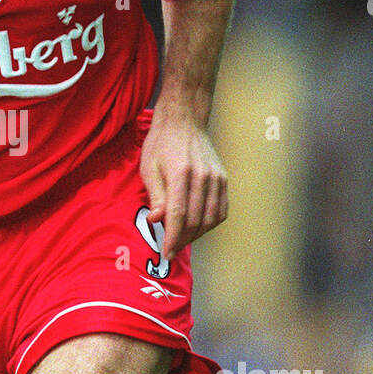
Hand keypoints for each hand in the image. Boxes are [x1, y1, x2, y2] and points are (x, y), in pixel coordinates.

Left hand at [139, 109, 227, 260]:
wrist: (184, 121)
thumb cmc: (161, 143)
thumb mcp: (149, 167)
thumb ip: (155, 195)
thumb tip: (157, 220)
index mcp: (181, 173)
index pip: (179, 215)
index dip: (172, 238)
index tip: (166, 253)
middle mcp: (203, 176)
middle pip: (196, 220)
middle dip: (182, 240)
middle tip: (170, 250)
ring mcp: (217, 178)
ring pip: (211, 218)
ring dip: (197, 235)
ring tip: (182, 240)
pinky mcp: (223, 179)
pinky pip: (221, 210)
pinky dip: (211, 224)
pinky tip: (198, 228)